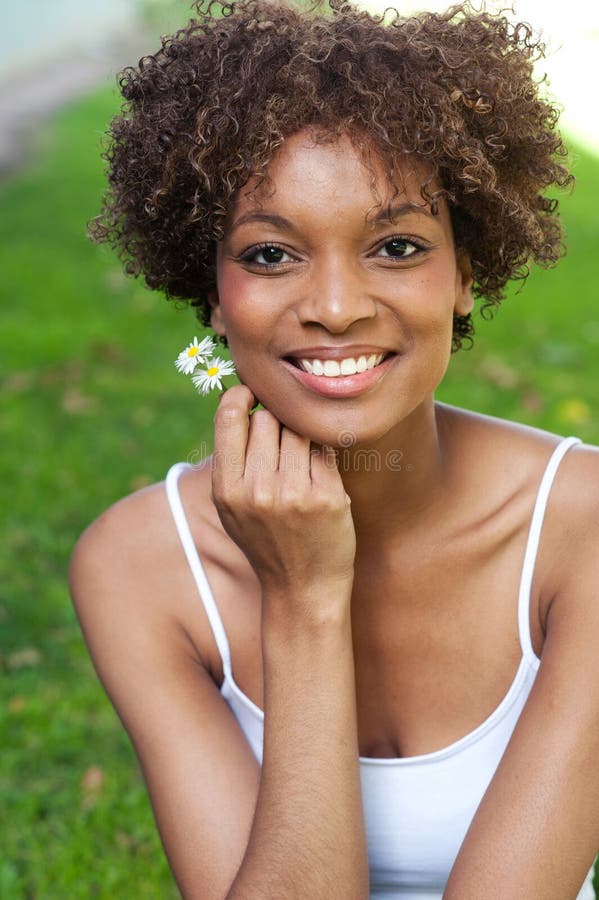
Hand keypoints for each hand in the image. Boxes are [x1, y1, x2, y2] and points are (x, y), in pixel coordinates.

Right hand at [211, 385, 355, 607]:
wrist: (302, 588)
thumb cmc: (267, 539)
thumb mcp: (232, 507)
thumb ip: (232, 459)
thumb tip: (242, 398)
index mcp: (227, 489)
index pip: (230, 416)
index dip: (243, 396)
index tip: (254, 396)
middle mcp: (256, 490)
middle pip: (268, 418)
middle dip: (277, 419)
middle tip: (284, 439)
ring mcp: (293, 493)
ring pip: (299, 428)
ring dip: (302, 433)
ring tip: (300, 457)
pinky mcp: (326, 496)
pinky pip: (324, 449)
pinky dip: (322, 452)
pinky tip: (317, 470)